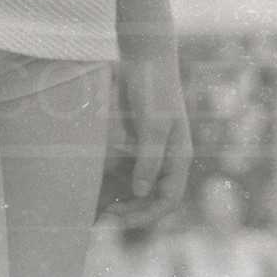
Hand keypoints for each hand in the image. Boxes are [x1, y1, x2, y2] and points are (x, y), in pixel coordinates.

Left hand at [111, 42, 191, 226]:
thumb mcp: (154, 125)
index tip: (122, 219)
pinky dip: (114, 181)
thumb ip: (149, 158)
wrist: (145, 57)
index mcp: (179, 157)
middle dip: (132, 211)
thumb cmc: (155, 89)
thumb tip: (141, 192)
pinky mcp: (136, 142)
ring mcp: (151, 151)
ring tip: (98, 208)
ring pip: (138, 187)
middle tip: (106, 217)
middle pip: (153, 198)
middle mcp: (167, 158)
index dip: (148, 215)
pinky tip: (97, 186)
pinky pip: (126, 170)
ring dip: (122, 199)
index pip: (169, 200)